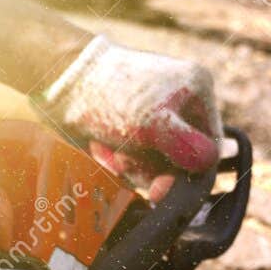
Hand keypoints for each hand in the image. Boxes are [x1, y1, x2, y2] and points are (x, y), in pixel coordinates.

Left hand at [34, 36, 221, 198]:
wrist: (61, 80)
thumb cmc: (110, 96)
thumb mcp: (153, 123)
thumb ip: (186, 147)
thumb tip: (208, 164)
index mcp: (198, 89)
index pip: (209, 148)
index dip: (186, 174)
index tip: (158, 189)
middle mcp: (182, 102)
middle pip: (182, 159)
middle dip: (151, 168)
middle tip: (124, 161)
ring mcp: (157, 115)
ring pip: (157, 163)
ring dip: (132, 166)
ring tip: (110, 151)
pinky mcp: (134, 126)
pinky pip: (136, 158)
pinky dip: (119, 160)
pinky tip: (101, 149)